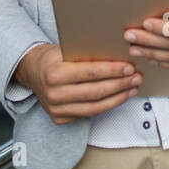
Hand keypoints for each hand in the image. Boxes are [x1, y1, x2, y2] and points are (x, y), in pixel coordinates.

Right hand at [14, 44, 142, 124]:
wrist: (32, 72)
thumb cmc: (53, 57)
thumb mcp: (65, 49)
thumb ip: (86, 53)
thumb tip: (118, 54)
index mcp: (55, 73)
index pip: (90, 73)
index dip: (112, 70)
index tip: (129, 67)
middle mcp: (54, 94)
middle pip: (96, 91)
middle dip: (120, 84)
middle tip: (136, 77)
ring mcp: (57, 109)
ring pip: (95, 107)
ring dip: (118, 98)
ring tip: (132, 88)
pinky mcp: (60, 119)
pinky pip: (89, 113)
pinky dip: (107, 105)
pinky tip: (119, 97)